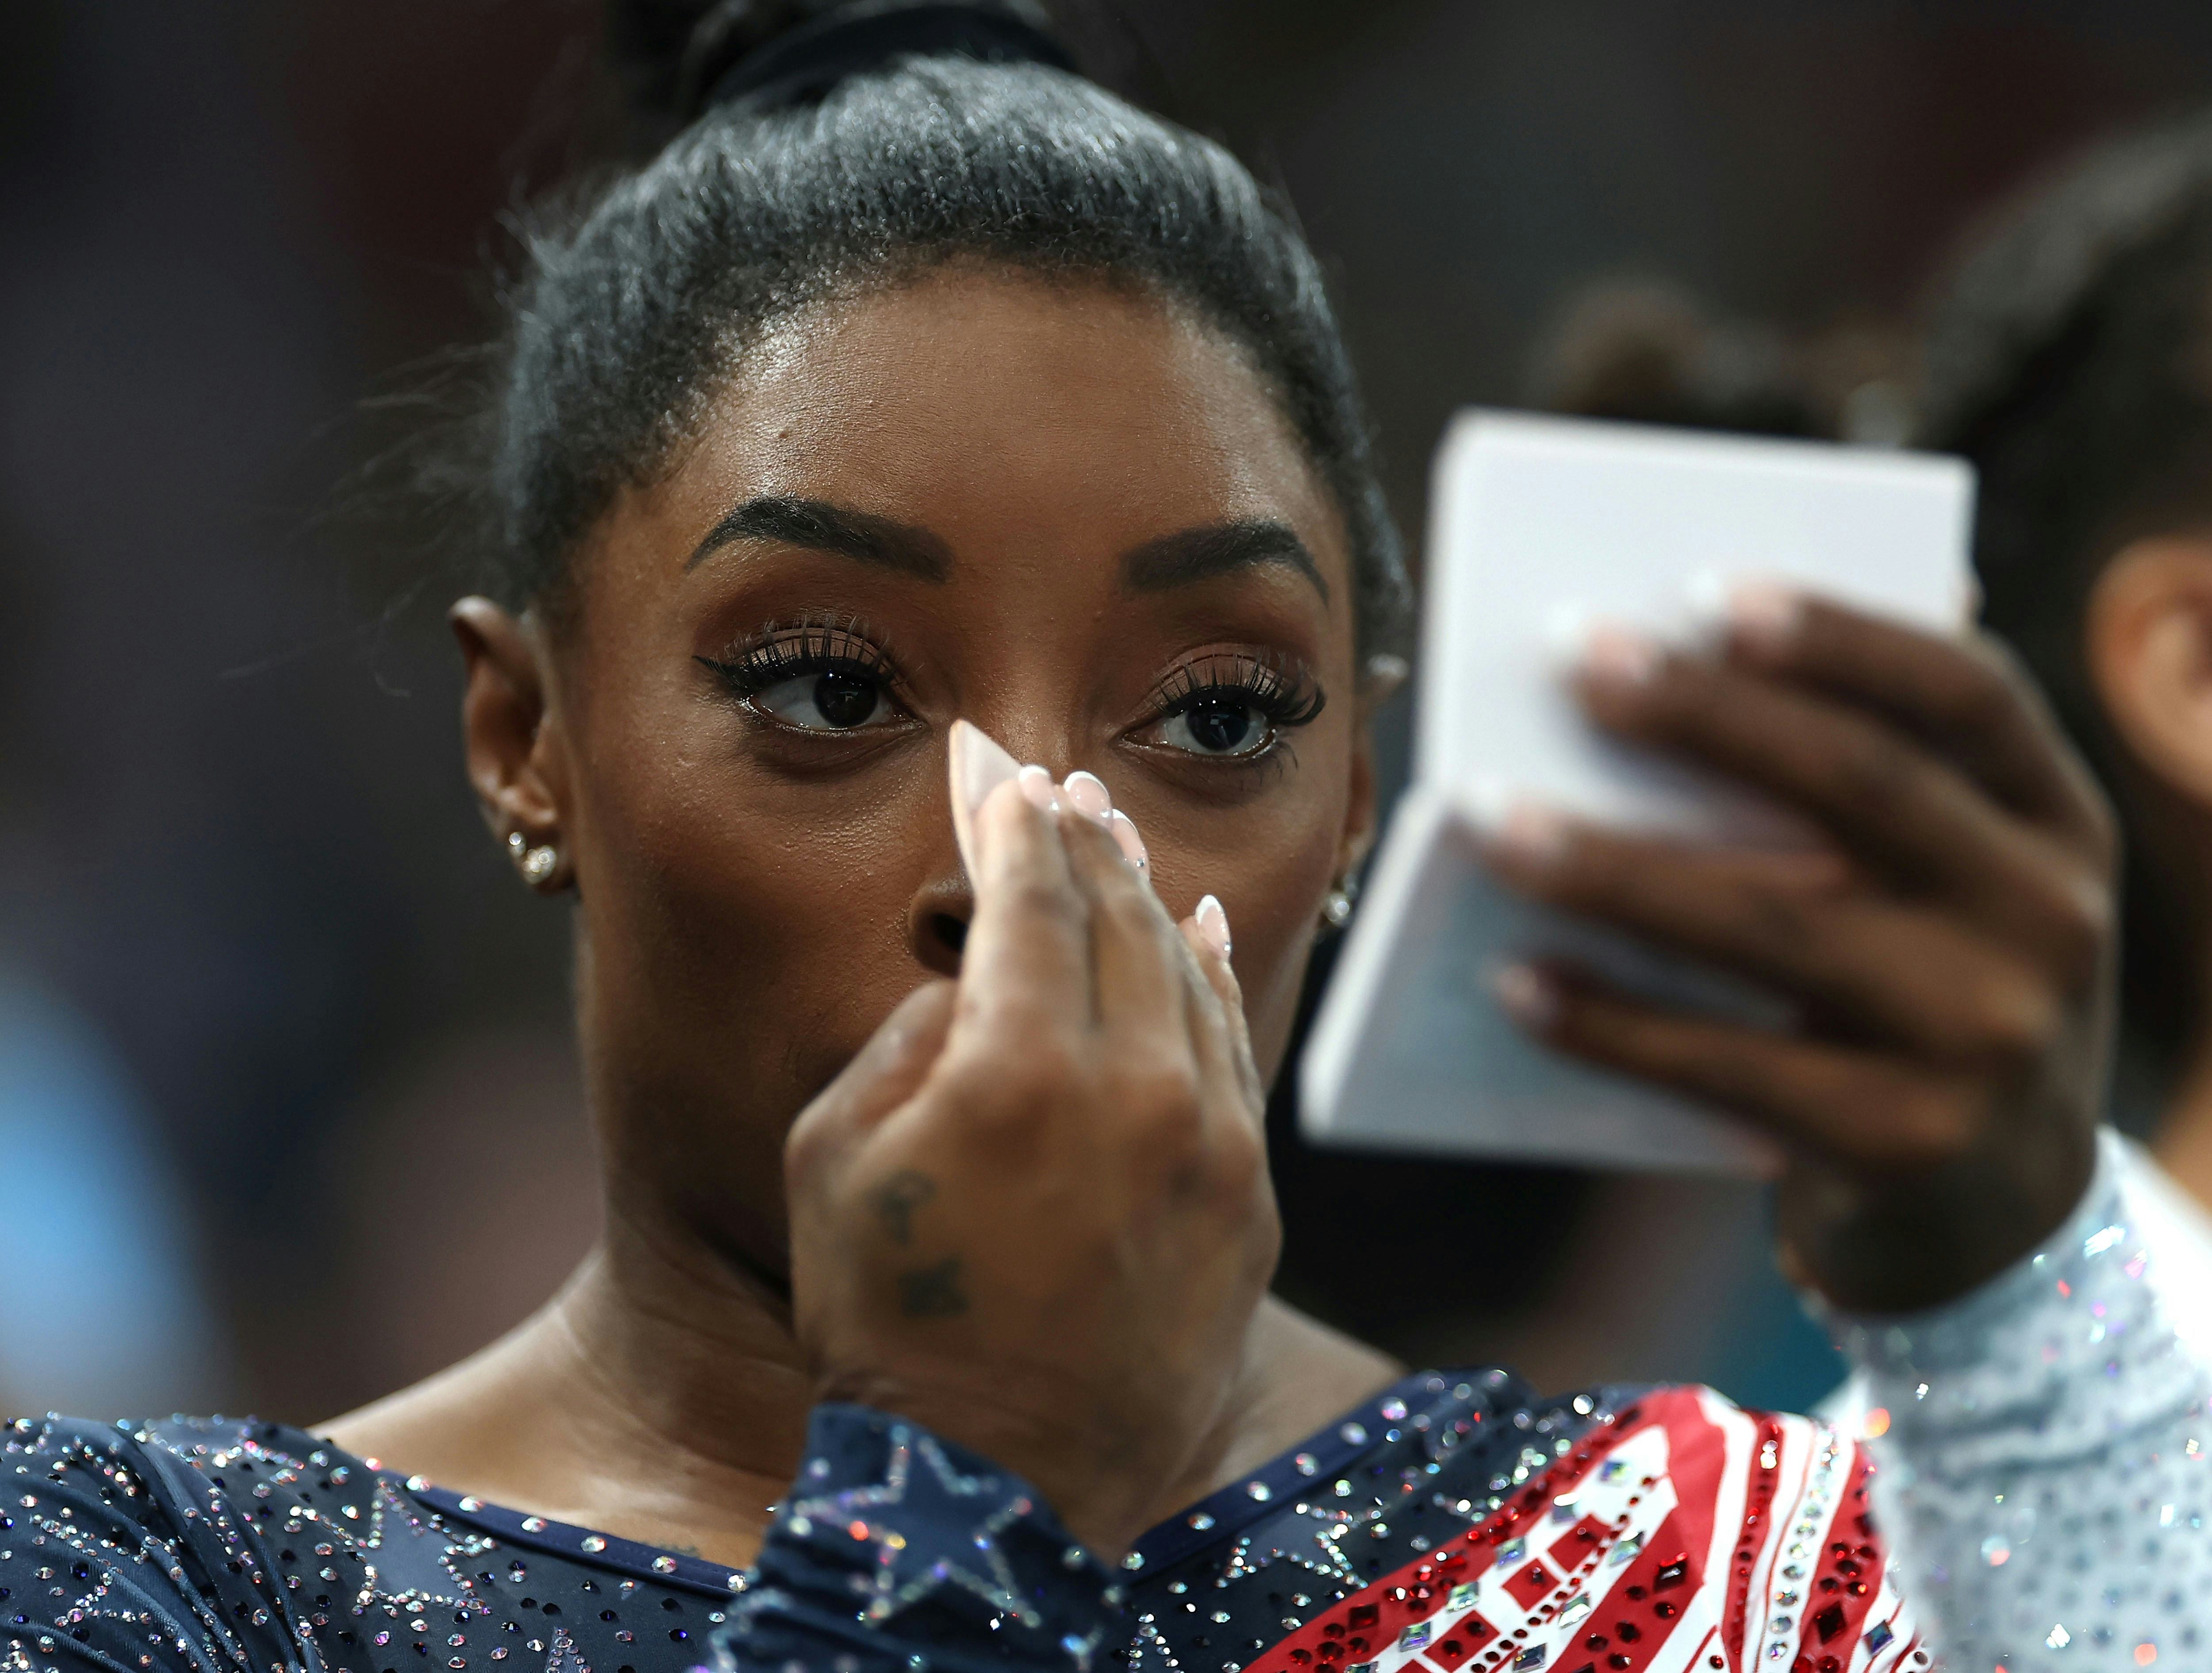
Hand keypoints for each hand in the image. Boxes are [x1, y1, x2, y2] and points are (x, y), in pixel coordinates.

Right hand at [783, 779, 1275, 1556]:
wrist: (997, 1488)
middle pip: (1115, 917)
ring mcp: (1208, 1143)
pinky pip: (1234, 1052)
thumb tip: (973, 978)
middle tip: (1057, 782)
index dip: (1007, 815)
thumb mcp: (831, 1161)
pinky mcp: (1249, 1197)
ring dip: (1145, 892)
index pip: (1026, 895)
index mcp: (1015, 1069)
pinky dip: (1211, 978)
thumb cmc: (886, 1323)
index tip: (994, 762)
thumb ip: (905, 1041)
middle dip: (1079, 836)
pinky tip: (1194, 926)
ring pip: (1185, 973)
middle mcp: (1133, 1088)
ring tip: (1115, 835)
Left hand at [1480, 588, 2115, 1313]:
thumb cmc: (1926, 996)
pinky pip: (1725, 1069)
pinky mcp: (1905, 1146)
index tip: (1709, 590)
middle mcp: (2049, 918)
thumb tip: (1701, 648)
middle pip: (1862, 787)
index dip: (1842, 634)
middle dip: (1707, 717)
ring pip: (1776, 927)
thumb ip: (1874, 778)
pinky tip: (1515, 978)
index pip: (1965, 693)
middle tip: (1576, 664)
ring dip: (1616, 868)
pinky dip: (1610, 1023)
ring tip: (1493, 820)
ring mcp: (1988, 1040)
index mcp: (2057, 821)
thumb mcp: (1948, 883)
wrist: (2003, 1222)